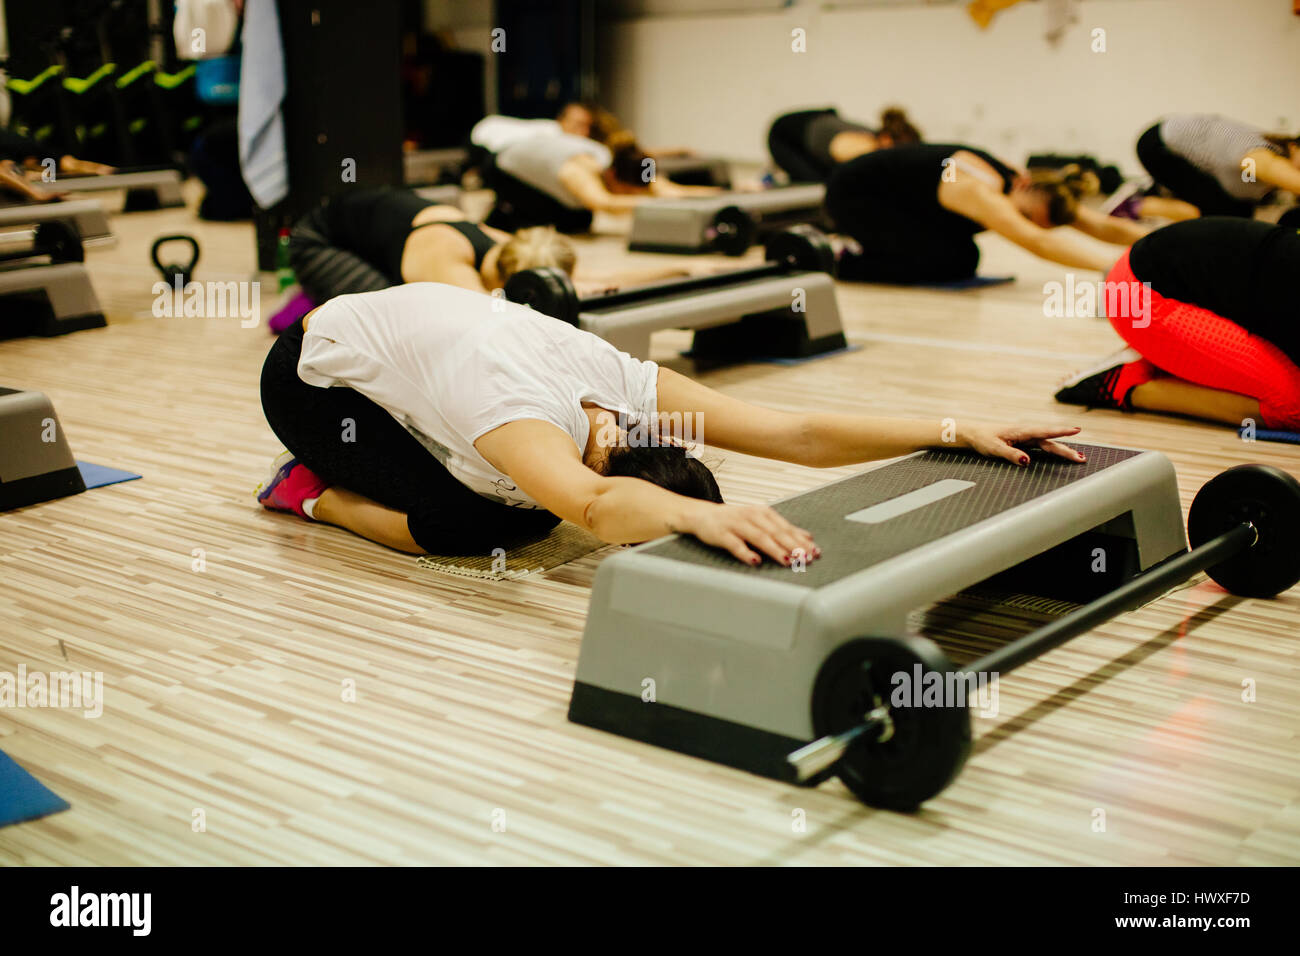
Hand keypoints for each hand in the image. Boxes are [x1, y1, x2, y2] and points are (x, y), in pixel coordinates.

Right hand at [685, 502, 819, 565]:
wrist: (703, 515)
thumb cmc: (734, 520)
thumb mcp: (760, 520)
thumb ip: (783, 529)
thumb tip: (808, 537)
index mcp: (763, 513)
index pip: (786, 528)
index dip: (801, 540)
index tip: (815, 552)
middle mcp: (752, 516)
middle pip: (776, 532)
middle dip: (792, 545)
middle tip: (805, 558)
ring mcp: (736, 524)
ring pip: (759, 537)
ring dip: (774, 549)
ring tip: (787, 560)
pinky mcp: (721, 534)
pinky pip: (735, 544)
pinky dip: (745, 553)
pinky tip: (755, 561)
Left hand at [961, 423, 1085, 465]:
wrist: (973, 433)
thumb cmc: (983, 439)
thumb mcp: (994, 449)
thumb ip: (1011, 454)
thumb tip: (1027, 461)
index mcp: (1021, 431)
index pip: (1044, 432)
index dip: (1061, 431)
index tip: (1076, 430)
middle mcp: (1027, 432)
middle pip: (1050, 441)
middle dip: (1066, 449)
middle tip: (1081, 458)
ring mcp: (1027, 437)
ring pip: (1048, 443)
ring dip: (1063, 450)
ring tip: (1078, 457)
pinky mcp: (1025, 441)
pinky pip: (1042, 445)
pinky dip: (1054, 448)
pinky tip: (1063, 453)